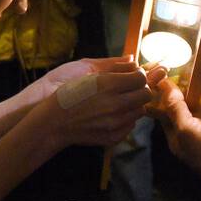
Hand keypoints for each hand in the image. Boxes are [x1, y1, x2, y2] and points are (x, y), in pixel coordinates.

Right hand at [37, 62, 162, 147]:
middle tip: (129, 89)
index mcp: (109, 85)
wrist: (55, 122)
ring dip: (133, 105)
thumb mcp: (90, 76)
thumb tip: (135, 65)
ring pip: (140, 111)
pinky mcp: (114, 136)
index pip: (141, 78)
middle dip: (140, 90)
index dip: (138, 75)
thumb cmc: (70, 95)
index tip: (132, 76)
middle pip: (146, 94)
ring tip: (119, 102)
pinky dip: (126, 119)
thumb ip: (116, 70)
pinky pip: (131, 125)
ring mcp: (115, 123)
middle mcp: (115, 104)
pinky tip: (112, 116)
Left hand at [147, 76, 200, 179]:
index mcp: (175, 134)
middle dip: (179, 89)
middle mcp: (190, 129)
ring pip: (200, 102)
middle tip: (176, 70)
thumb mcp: (184, 128)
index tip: (157, 79)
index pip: (163, 112)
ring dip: (197, 88)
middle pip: (181, 105)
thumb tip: (165, 86)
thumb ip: (175, 107)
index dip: (159, 96)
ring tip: (193, 72)